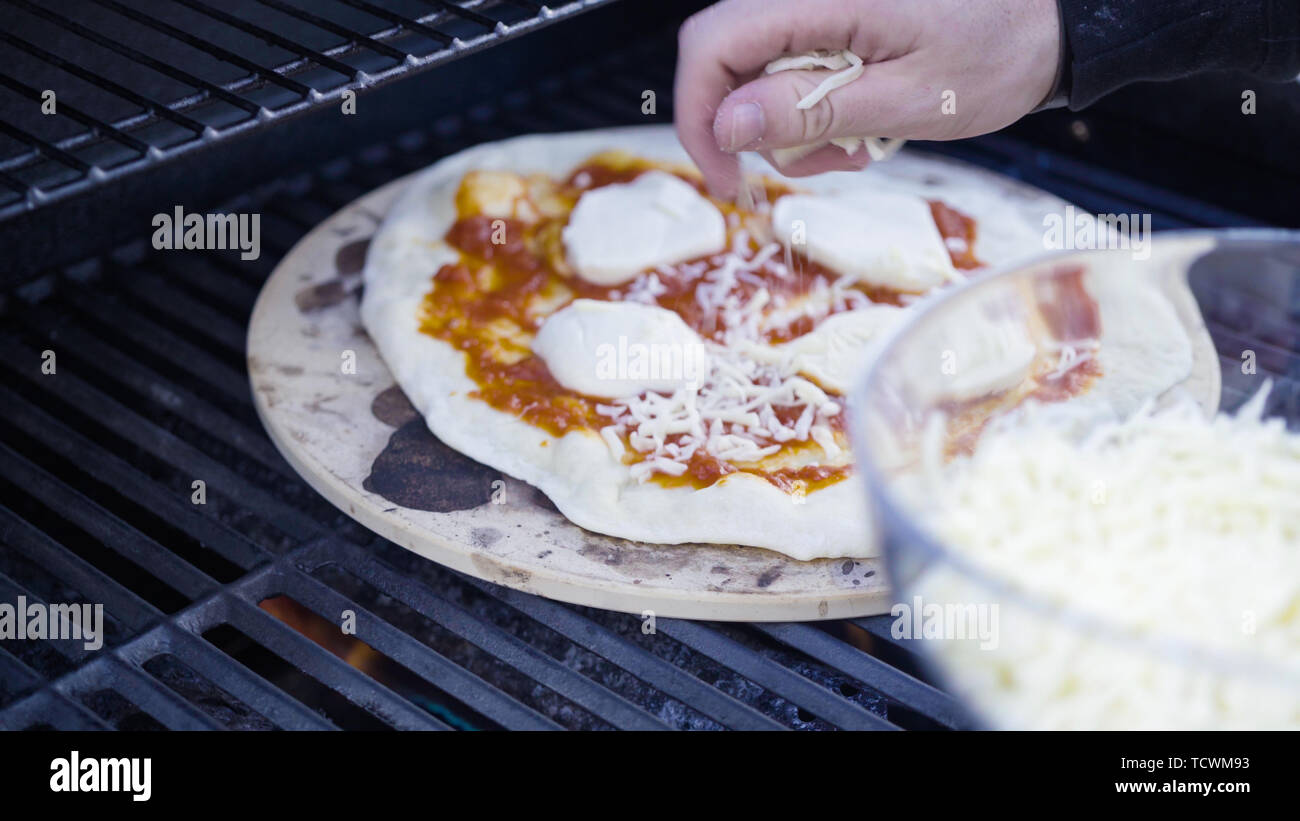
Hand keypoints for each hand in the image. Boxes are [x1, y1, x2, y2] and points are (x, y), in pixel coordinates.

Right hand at [674, 0, 1061, 196]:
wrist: (1046, 23)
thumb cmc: (993, 55)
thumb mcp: (905, 100)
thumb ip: (811, 110)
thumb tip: (727, 125)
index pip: (713, 44)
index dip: (700, 115)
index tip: (725, 176)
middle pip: (722, 57)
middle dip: (744, 128)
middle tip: (797, 170)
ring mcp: (818, 6)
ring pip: (752, 69)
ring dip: (784, 127)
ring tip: (850, 149)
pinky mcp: (829, 21)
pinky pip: (787, 66)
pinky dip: (807, 110)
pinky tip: (856, 128)